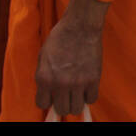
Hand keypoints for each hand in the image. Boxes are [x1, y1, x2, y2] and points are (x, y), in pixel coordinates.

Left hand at [35, 0, 104, 117]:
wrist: (80, 25)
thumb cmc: (60, 37)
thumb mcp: (43, 57)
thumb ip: (44, 76)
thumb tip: (48, 93)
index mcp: (43, 78)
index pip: (42, 104)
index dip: (48, 100)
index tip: (53, 94)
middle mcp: (59, 84)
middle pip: (61, 110)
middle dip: (63, 103)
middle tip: (66, 93)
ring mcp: (77, 83)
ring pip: (76, 109)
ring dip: (76, 102)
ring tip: (77, 91)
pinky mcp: (93, 79)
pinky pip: (91, 100)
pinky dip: (89, 95)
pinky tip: (87, 86)